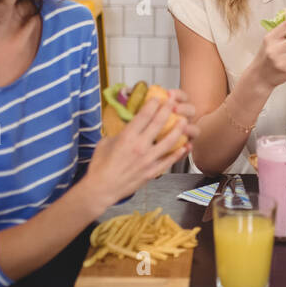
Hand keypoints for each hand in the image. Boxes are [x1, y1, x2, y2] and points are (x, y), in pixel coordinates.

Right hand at [82, 89, 196, 209]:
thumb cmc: (100, 166)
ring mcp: (148, 160)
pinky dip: (179, 153)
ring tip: (184, 121)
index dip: (153, 104)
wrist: (102, 189)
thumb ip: (119, 132)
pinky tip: (185, 146)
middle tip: (174, 102)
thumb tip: (128, 125)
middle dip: (167, 110)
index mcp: (126, 137)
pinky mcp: (152, 172)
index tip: (158, 98)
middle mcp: (140, 147)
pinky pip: (169, 160)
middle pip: (158, 124)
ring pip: (169, 142)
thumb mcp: (105, 143)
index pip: (144, 116)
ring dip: (178, 130)